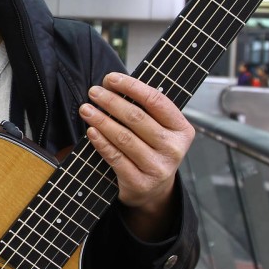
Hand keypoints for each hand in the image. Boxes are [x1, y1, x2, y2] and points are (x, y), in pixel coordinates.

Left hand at [77, 72, 194, 240]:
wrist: (154, 190)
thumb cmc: (152, 149)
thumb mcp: (158, 129)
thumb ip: (144, 109)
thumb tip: (113, 84)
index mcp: (181, 129)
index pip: (156, 101)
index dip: (131, 86)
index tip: (110, 78)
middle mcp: (173, 148)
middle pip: (137, 118)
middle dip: (111, 101)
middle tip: (94, 92)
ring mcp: (158, 167)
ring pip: (124, 137)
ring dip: (101, 120)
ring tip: (86, 109)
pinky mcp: (140, 182)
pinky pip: (116, 157)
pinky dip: (101, 142)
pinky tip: (91, 131)